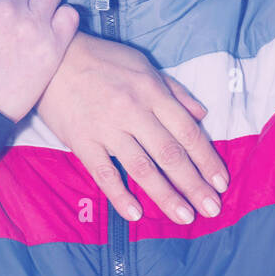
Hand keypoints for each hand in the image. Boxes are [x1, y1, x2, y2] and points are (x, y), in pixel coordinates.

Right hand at [36, 32, 227, 223]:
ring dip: (166, 196)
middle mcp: (134, 112)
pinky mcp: (82, 141)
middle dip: (195, 185)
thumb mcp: (144, 66)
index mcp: (153, 93)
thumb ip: (174, 92)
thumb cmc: (102, 60)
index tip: (222, 182)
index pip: (188, 132)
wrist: (52, 58)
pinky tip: (135, 214)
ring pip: (142, 168)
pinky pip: (103, 172)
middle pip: (171, 154)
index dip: (207, 160)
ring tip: (185, 217)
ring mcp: (107, 128)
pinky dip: (119, 195)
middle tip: (212, 209)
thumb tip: (201, 115)